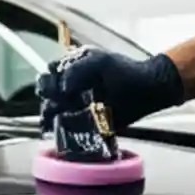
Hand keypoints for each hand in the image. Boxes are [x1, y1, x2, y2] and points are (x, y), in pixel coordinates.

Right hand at [36, 47, 184, 132]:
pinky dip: (62, 131)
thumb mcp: (99, 63)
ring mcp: (77, 108)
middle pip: (47, 96)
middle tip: (61, 103)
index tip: (60, 88)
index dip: (49, 83)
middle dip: (49, 100)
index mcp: (70, 71)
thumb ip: (77, 70)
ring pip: (53, 114)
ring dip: (52, 116)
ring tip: (61, 118)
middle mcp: (70, 90)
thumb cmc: (125, 71)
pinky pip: (67, 131)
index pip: (47, 77)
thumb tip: (63, 88)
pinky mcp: (86, 125)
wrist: (147, 90)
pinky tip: (64, 130)